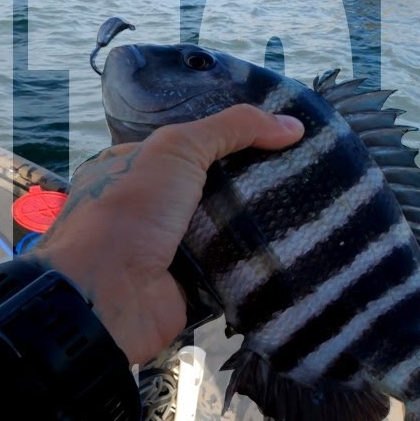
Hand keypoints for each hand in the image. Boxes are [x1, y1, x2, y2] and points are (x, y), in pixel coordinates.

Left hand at [30, 105, 304, 363]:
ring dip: (260, 223)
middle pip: (213, 188)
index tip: (280, 137)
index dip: (233, 139)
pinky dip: (257, 262)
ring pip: (226, 229)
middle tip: (305, 172)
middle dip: (253, 182)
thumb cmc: (131, 209)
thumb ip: (232, 129)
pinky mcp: (192, 285)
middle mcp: (150, 207)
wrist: (108, 296)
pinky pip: (232, 268)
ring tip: (312, 207)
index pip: (190, 146)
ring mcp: (171, 248)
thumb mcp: (176, 148)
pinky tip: (295, 246)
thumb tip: (294, 124)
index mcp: (134, 168)